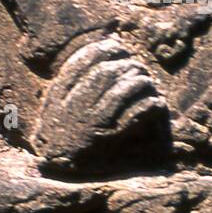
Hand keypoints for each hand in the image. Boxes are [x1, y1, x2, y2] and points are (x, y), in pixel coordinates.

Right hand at [35, 35, 166, 169]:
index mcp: (60, 94)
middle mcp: (75, 106)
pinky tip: (156, 103)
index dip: (108, 49)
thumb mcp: (55, 102)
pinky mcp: (109, 139)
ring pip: (123, 90)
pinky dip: (150, 105)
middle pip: (107, 72)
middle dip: (128, 65)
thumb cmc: (60, 133)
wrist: (56, 170)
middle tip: (139, 68)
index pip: (85, 59)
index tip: (120, 48)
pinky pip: (135, 114)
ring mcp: (91, 123)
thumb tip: (108, 42)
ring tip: (147, 83)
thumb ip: (73, 76)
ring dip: (141, 83)